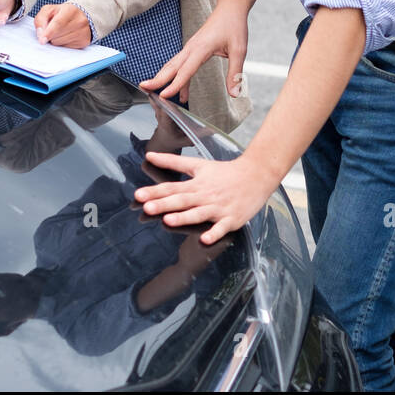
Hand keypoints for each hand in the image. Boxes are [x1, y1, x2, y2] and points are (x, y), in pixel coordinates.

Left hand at [34, 3, 91, 47]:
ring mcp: (83, 32)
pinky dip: (63, 43)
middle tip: (53, 28)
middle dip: (50, 35)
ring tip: (61, 31)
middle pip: (57, 36)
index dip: (49, 33)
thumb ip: (40, 19)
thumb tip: (40, 34)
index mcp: (71, 10)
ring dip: (56, 39)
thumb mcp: (49, 10)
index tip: (42, 40)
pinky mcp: (84, 41)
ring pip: (60, 43)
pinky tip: (67, 36)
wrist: (82, 15)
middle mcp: (80, 21)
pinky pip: (66, 48)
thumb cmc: (63, 13)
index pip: (58, 23)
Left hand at [134, 152, 275, 244]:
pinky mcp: (232, 219)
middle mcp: (206, 196)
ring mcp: (219, 208)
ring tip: (168, 220)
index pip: (172, 188)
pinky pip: (221, 228)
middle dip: (164, 205)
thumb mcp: (198, 164)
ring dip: (184, 218)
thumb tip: (149, 155)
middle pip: (182, 201)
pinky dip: (214, 233)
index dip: (155, 192)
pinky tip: (204, 238)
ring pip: (199, 214)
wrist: (257, 174)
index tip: (138, 195)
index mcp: (197, 184)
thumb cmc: (225, 171)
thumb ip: (173, 162)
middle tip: (147, 207)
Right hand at [140, 2, 247, 103]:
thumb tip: (234, 94)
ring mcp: (190, 48)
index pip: (185, 70)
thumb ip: (234, 73)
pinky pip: (182, 65)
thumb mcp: (239, 50)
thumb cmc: (234, 26)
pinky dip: (178, 78)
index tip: (164, 96)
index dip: (174, 85)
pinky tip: (181, 92)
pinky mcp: (193, 49)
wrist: (230, 9)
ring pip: (173, 66)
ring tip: (154, 93)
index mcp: (201, 48)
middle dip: (157, 79)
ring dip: (163, 78)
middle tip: (143, 89)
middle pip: (171, 67)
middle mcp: (191, 47)